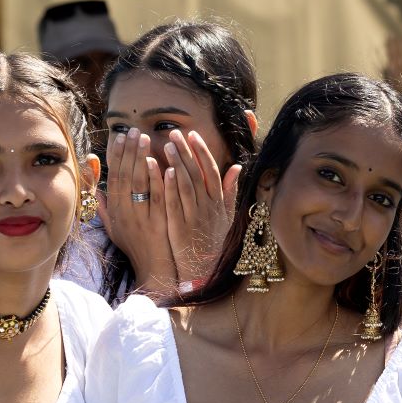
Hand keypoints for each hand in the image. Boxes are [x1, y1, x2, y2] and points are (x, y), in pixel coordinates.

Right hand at [102, 131, 175, 296]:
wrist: (154, 270)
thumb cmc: (135, 247)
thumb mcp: (114, 229)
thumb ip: (104, 207)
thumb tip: (94, 187)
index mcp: (116, 212)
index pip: (114, 178)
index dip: (115, 157)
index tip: (119, 137)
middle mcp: (127, 213)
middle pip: (125, 176)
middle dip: (128, 151)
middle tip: (134, 131)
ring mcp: (143, 218)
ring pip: (140, 184)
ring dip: (141, 159)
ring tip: (146, 138)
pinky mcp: (160, 223)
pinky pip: (158, 198)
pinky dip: (157, 179)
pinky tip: (160, 163)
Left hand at [162, 128, 241, 289]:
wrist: (203, 269)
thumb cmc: (213, 241)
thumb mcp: (227, 216)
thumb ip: (230, 191)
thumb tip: (238, 167)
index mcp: (218, 202)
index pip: (211, 170)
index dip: (202, 151)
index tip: (193, 135)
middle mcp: (208, 206)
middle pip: (197, 173)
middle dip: (186, 151)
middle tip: (174, 133)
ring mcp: (194, 215)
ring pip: (186, 184)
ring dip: (177, 163)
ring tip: (166, 145)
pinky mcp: (179, 225)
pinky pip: (175, 202)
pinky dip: (170, 185)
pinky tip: (163, 170)